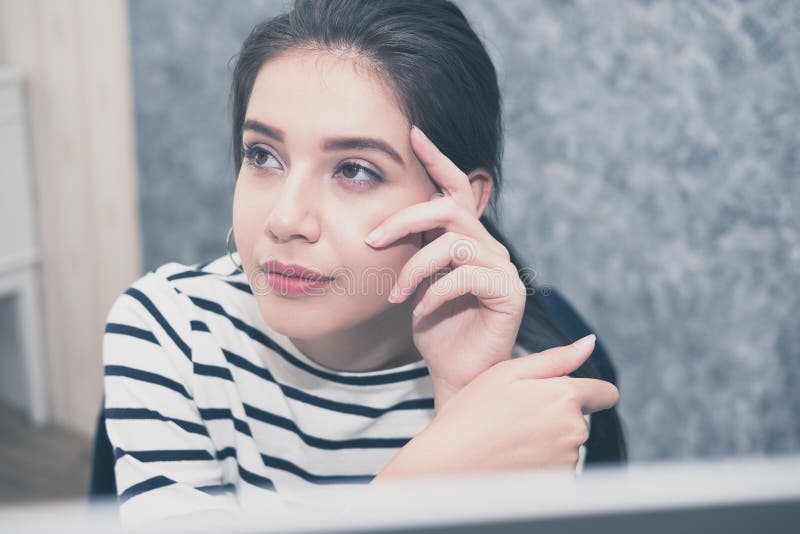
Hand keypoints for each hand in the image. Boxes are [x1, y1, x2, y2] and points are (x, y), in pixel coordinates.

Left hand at [365, 125, 526, 410]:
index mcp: (466, 238)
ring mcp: (502, 268)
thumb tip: (381, 220)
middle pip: (448, 210)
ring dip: (414, 268)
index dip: (436, 159)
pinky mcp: (509, 293)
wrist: (455, 372)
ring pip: (453, 243)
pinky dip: (434, 292)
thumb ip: (411, 248)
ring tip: (395, 294)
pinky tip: (420, 310)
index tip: (412, 134)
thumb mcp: (415, 280)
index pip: (454, 189)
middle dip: (405, 219)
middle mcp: (488, 246)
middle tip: (371, 239)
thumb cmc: (434, 326)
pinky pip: (465, 277)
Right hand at [372, 335, 618, 480]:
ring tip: (509, 438)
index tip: (562, 397)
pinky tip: (512, 458)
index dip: (587, 392)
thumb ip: (556, 358)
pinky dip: (539, 463)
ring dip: (547, 440)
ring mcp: (566, 461)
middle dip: (556, 415)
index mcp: (564, 397)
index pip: (605, 393)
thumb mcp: (508, 372)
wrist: (448, 463)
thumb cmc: (472, 413)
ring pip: (567, 444)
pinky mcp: (556, 484)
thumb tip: (589, 343)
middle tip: (515, 415)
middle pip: (579, 418)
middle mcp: (574, 431)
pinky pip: (557, 468)